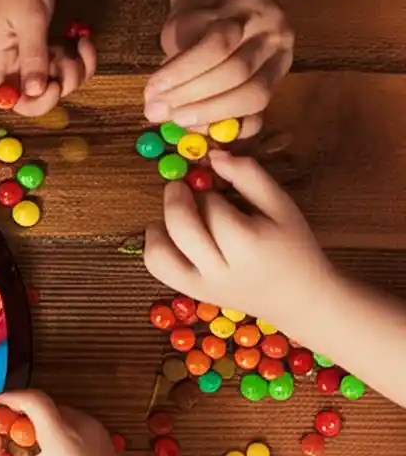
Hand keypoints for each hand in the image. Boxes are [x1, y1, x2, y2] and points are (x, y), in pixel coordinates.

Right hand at [0, 0, 96, 142]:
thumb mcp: (29, 20)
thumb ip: (33, 58)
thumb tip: (33, 93)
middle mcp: (13, 63)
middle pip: (28, 100)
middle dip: (51, 94)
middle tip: (59, 73)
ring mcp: (31, 55)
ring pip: (54, 85)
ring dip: (73, 73)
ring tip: (74, 46)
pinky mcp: (48, 46)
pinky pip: (67, 68)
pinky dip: (82, 60)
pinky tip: (83, 41)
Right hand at [0, 390, 138, 455]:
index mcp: (62, 434)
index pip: (32, 398)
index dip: (9, 397)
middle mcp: (81, 424)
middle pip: (42, 406)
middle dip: (20, 417)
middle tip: (8, 439)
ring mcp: (94, 427)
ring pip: (55, 414)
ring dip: (37, 424)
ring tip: (31, 453)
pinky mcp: (101, 435)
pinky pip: (70, 423)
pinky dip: (54, 431)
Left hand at [143, 151, 330, 325]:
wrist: (299, 299)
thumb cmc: (293, 246)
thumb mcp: (282, 205)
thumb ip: (249, 176)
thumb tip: (214, 156)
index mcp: (247, 244)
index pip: (211, 206)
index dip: (208, 189)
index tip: (215, 185)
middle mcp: (220, 269)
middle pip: (181, 227)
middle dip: (175, 199)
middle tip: (180, 186)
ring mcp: (202, 286)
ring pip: (158, 254)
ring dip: (159, 225)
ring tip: (175, 213)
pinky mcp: (192, 293)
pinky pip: (159, 269)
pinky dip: (156, 246)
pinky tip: (171, 235)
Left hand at [144, 0, 292, 134]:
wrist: (231, 2)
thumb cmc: (201, 14)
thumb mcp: (184, 20)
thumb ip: (176, 58)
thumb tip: (158, 106)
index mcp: (246, 9)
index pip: (218, 44)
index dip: (182, 72)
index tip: (153, 90)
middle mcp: (273, 33)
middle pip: (237, 73)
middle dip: (192, 97)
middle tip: (158, 111)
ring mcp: (280, 60)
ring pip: (253, 96)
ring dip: (209, 114)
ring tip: (176, 119)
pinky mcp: (277, 87)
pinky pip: (259, 116)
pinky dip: (231, 128)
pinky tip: (203, 129)